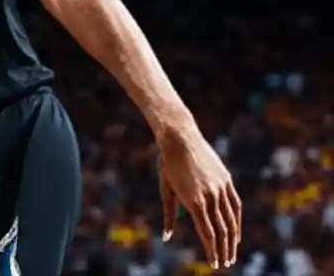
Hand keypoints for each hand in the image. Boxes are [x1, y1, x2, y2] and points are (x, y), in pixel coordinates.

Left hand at [158, 128, 240, 269]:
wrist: (181, 140)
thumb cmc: (168, 166)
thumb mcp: (166, 191)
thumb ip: (169, 216)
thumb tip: (166, 238)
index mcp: (194, 201)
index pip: (207, 233)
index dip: (211, 250)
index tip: (213, 264)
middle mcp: (210, 197)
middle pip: (221, 230)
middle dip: (223, 250)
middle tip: (225, 264)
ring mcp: (220, 188)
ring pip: (230, 220)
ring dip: (232, 239)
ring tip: (232, 253)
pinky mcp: (226, 180)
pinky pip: (235, 205)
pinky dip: (236, 221)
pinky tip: (236, 232)